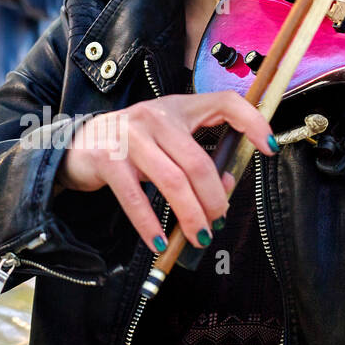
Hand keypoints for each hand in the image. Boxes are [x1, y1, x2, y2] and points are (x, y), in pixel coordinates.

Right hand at [56, 92, 277, 252]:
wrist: (75, 146)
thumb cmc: (129, 146)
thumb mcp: (165, 143)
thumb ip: (195, 159)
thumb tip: (224, 188)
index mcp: (177, 108)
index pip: (224, 103)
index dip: (251, 122)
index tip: (269, 148)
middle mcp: (155, 116)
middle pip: (198, 162)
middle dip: (214, 199)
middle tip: (218, 220)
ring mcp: (130, 137)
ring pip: (173, 182)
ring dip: (191, 216)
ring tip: (199, 235)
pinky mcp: (108, 161)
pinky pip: (136, 199)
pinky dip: (151, 225)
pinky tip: (160, 241)